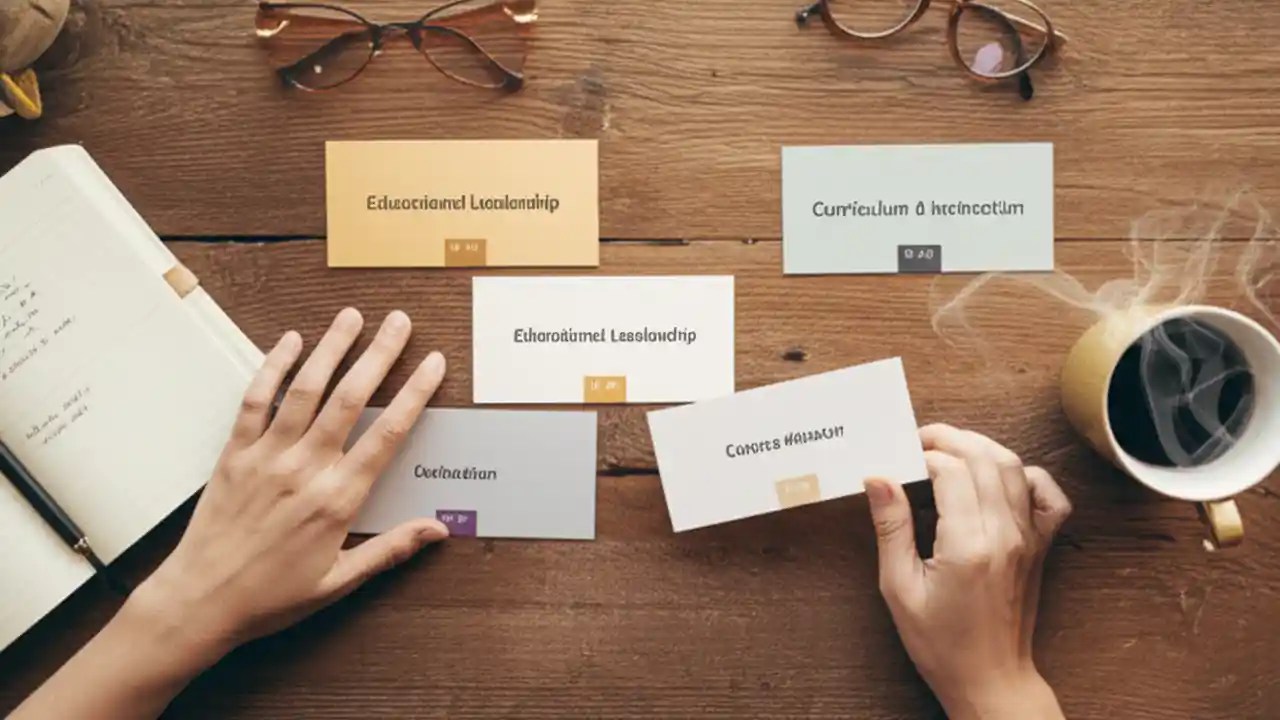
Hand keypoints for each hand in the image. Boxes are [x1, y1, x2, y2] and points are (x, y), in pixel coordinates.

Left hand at [127, 308, 449, 662]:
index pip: (386, 434)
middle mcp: (305, 469)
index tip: (433, 364)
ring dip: (331, 348)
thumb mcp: (340, 581)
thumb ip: (391, 549)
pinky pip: (256, 400)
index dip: (414, 394)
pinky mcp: (234, 454)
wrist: (200, 601)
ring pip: (305, 389)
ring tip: (352, 316)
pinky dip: (273, 367)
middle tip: (399, 322)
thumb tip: (438, 530)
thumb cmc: (271, 597)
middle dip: (379, 355)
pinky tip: (290, 341)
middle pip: (349, 398)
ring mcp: (267, 456)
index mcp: (338, 500)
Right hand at [864, 424, 1071, 719]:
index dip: (921, 455)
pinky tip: (997, 478)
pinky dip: (1025, 474)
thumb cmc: (941, 643)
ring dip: (979, 447)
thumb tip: (879, 478)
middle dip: (948, 439)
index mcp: (969, 545)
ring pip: (1013, 465)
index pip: (951, 470)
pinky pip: (1047, 493)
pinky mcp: (1041, 544)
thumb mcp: (899, 587)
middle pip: (984, 457)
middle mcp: (1006, 534)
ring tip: (947, 450)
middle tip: (917, 441)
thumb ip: (891, 527)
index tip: (899, 460)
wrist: (990, 678)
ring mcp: (1029, 537)